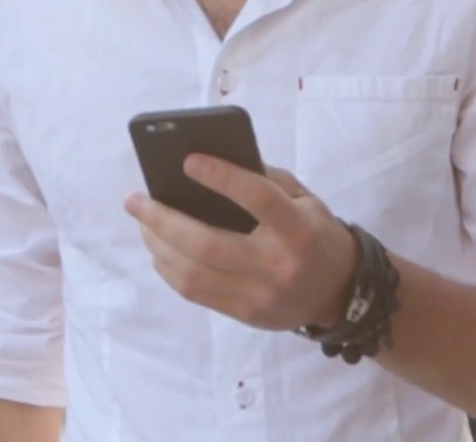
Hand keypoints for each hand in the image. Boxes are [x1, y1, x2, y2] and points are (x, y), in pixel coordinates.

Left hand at [125, 156, 359, 331]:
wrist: (340, 292)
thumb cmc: (315, 233)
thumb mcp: (304, 199)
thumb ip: (265, 180)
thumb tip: (209, 164)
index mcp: (298, 229)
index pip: (257, 198)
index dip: (221, 177)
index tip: (187, 161)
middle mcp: (277, 265)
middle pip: (206, 244)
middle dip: (162, 219)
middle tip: (135, 200)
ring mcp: (259, 295)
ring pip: (192, 273)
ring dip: (157, 245)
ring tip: (143, 223)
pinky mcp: (245, 314)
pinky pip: (194, 292)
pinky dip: (168, 268)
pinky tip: (159, 249)